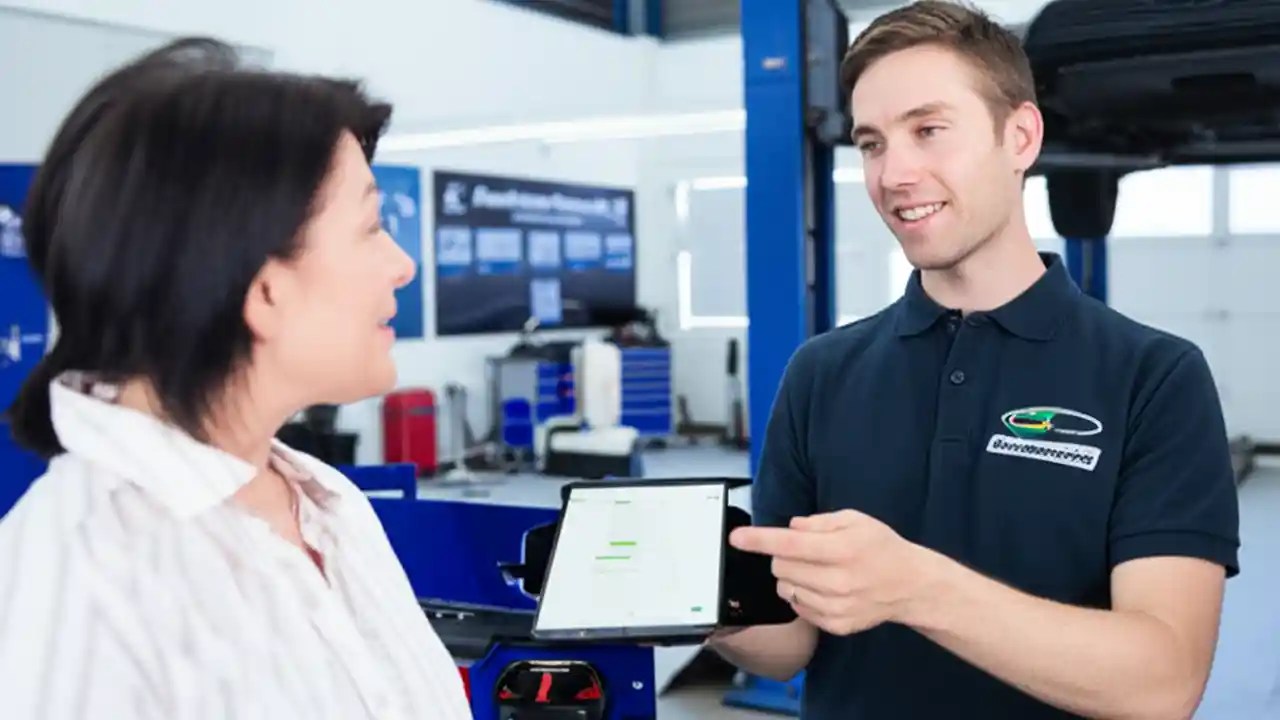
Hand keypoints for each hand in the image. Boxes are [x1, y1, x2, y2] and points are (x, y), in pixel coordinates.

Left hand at [728, 510, 934, 636]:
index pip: (789, 545)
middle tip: (803, 552)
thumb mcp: (854, 520)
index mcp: (842, 549)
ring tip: (816, 570)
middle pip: (781, 567)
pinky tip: (823, 587)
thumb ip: (818, 522)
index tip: (736, 538)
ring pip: (786, 588)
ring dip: (791, 576)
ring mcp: (836, 606)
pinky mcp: (835, 625)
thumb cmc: (881, 547)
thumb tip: (790, 528)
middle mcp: (838, 580)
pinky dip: (802, 595)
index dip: (759, 540)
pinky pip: (798, 607)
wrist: (910, 585)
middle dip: (782, 556)